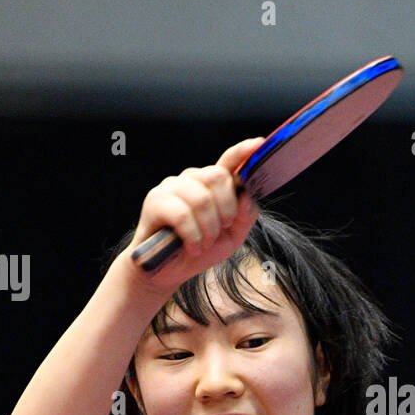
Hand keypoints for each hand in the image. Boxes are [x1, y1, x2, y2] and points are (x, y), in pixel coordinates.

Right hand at [123, 137, 264, 296]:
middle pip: (218, 177)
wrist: (169, 271)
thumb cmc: (200, 250)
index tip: (259, 143)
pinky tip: (192, 247)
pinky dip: (193, 237)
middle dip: (226, 209)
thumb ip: (246, 216)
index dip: (243, 152)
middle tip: (220, 230)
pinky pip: (182, 214)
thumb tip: (248, 196)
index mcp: (211, 185)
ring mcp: (171, 187)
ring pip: (201, 198)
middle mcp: (191, 179)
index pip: (229, 162)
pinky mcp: (155, 201)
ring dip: (209, 229)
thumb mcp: (232, 237)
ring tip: (203, 244)